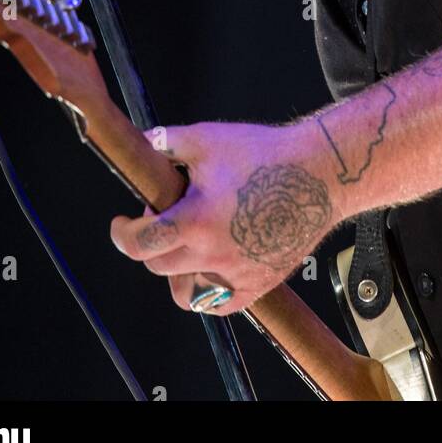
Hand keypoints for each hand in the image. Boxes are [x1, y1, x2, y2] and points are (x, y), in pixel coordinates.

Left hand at [109, 119, 338, 315]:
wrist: (319, 173)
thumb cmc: (266, 154)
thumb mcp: (208, 138)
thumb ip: (167, 142)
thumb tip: (140, 144)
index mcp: (195, 220)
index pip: (140, 244)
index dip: (122, 235)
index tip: (122, 226)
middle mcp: (213, 253)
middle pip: (159, 266)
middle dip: (152, 243)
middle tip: (168, 218)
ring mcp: (237, 273)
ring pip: (186, 292)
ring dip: (177, 272)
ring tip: (188, 245)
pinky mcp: (259, 282)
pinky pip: (220, 304)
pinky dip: (208, 291)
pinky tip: (211, 265)